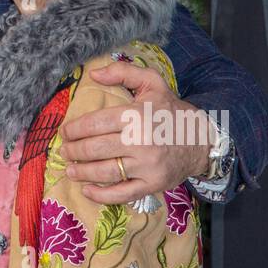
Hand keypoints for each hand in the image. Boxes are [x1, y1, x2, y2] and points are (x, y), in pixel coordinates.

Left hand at [56, 60, 213, 204]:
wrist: (202, 139)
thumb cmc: (170, 110)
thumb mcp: (151, 82)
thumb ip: (122, 72)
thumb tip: (93, 74)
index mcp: (136, 115)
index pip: (95, 123)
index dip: (75, 129)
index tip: (65, 132)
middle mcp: (141, 141)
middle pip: (96, 149)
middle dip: (74, 151)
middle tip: (64, 151)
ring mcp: (147, 166)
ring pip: (105, 172)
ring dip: (82, 172)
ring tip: (70, 169)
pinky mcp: (152, 184)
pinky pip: (122, 194)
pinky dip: (101, 195)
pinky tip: (87, 190)